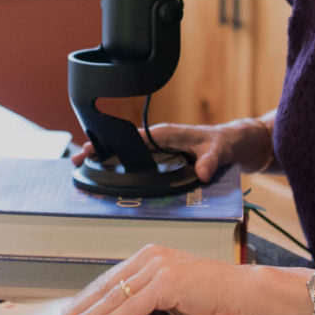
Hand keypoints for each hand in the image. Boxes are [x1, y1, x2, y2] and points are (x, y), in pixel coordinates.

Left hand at [51, 245, 258, 314]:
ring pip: (113, 297)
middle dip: (80, 307)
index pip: (111, 279)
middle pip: (106, 287)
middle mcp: (150, 257)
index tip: (72, 312)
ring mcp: (157, 268)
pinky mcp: (165, 283)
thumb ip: (149, 301)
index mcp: (150, 256)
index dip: (89, 298)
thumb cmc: (213, 294)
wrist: (241, 290)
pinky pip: (131, 306)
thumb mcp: (173, 296)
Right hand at [68, 120, 263, 182]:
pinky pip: (139, 165)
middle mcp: (159, 142)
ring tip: (84, 172)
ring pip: (128, 156)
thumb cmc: (228, 143)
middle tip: (75, 163)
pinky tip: (110, 180)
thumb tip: (203, 172)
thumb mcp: (221, 150)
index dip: (108, 143)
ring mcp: (161, 152)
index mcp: (165, 134)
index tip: (88, 149)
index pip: (131, 137)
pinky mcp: (166, 161)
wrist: (239, 145)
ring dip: (108, 162)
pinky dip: (123, 170)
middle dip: (99, 152)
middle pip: (123, 146)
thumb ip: (211, 159)